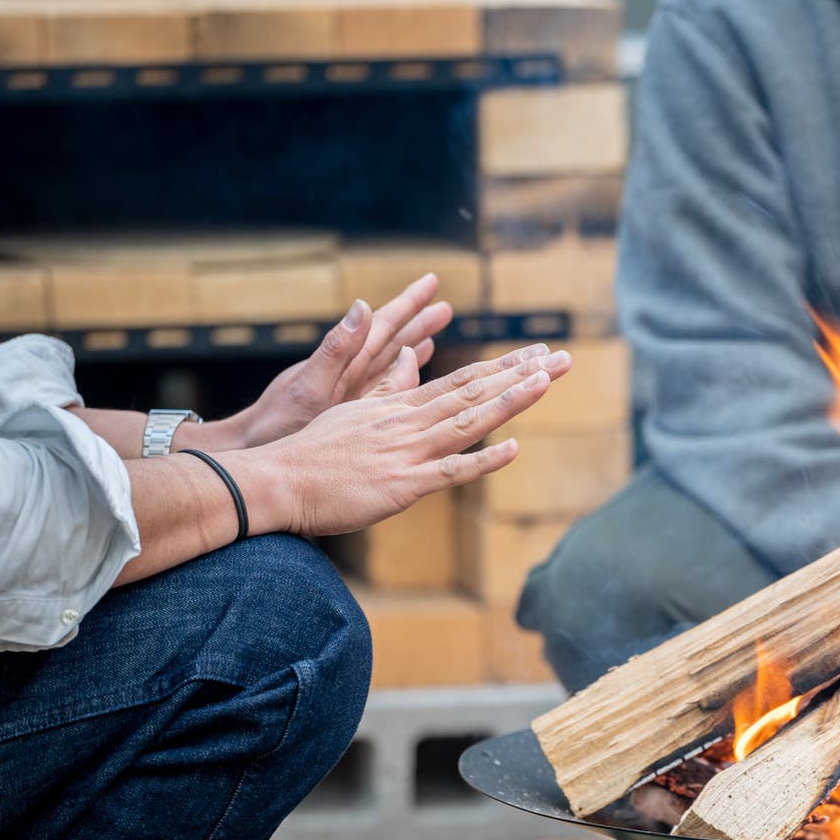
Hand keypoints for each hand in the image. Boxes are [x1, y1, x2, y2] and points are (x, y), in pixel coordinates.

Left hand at [217, 273, 454, 447]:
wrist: (253, 453)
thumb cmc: (276, 426)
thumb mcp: (309, 388)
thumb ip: (337, 350)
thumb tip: (362, 306)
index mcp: (341, 363)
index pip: (382, 326)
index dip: (407, 305)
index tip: (431, 283)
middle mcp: (348, 374)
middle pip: (390, 340)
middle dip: (417, 321)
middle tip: (446, 305)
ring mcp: (348, 392)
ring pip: (390, 362)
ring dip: (412, 345)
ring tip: (435, 328)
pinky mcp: (348, 412)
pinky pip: (384, 387)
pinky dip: (401, 374)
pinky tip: (412, 369)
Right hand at [226, 342, 571, 535]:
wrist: (277, 480)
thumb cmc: (312, 452)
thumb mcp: (355, 409)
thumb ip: (389, 386)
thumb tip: (412, 355)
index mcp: (400, 406)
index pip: (462, 380)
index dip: (503, 367)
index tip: (538, 355)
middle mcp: (408, 421)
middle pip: (474, 391)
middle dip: (521, 374)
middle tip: (563, 359)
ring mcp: (406, 451)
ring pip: (467, 420)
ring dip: (509, 401)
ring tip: (546, 382)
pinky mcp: (401, 484)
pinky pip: (449, 471)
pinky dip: (482, 459)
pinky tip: (513, 448)